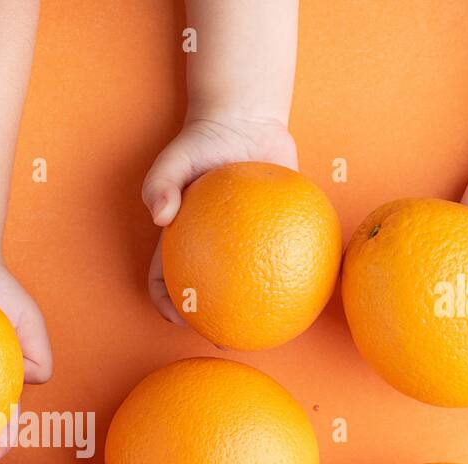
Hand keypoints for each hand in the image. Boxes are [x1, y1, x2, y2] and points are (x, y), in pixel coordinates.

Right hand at [142, 115, 297, 324]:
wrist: (244, 119)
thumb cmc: (203, 139)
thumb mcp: (174, 157)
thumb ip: (161, 183)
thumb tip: (159, 217)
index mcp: (182, 239)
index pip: (165, 280)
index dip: (168, 305)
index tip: (181, 318)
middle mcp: (211, 247)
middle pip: (208, 294)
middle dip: (213, 322)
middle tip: (227, 339)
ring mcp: (245, 243)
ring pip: (248, 284)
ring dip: (256, 310)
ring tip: (271, 330)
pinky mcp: (276, 231)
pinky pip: (286, 257)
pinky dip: (294, 274)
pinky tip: (308, 290)